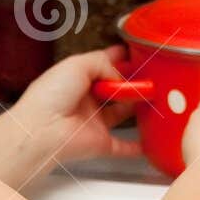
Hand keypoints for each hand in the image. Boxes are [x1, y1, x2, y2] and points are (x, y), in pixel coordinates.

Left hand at [11, 46, 144, 168]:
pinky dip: (136, 146)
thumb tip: (120, 74)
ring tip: (156, 96)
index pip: (102, 65)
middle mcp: (85, 100)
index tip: (137, 53)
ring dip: (137, 106)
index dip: (118, 58)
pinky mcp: (101, 143)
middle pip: (114, 89)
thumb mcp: (77, 64)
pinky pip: (122, 146)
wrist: (43, 130)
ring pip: (121, 113)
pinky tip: (149, 139)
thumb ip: (103, 63)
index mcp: (76, 79)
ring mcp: (93, 122)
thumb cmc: (51, 95)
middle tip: (151, 75)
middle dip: (131, 82)